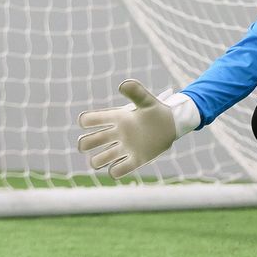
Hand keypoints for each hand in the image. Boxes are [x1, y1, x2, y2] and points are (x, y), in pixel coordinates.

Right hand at [78, 80, 198, 178]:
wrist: (171, 125)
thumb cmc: (157, 110)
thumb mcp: (147, 100)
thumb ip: (136, 91)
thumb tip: (121, 86)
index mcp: (116, 118)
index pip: (90, 120)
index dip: (85, 121)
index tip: (87, 122)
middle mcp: (116, 135)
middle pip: (88, 142)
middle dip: (84, 144)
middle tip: (89, 144)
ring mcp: (124, 148)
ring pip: (99, 160)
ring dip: (97, 160)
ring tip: (107, 157)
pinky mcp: (135, 160)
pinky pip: (118, 171)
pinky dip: (116, 170)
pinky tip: (123, 163)